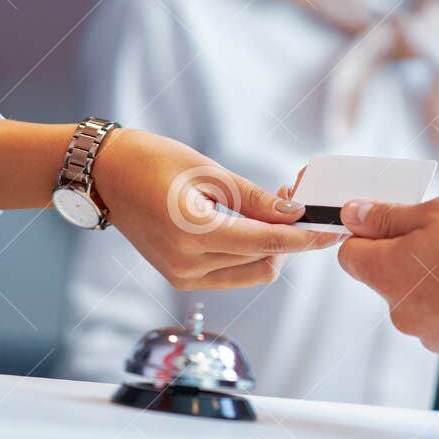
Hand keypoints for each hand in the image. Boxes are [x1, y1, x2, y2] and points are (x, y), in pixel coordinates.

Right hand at [93, 129, 340, 289]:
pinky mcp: (181, 278)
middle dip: (289, 239)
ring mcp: (182, 276)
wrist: (104, 175)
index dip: (305, 237)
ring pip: (252, 272)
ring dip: (272, 247)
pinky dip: (250, 253)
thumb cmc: (152, 161)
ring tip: (273, 208)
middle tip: (293, 200)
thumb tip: (294, 214)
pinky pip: (232, 273)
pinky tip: (252, 224)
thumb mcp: (208, 171)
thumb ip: (254, 199)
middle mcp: (187, 265)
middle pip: (265, 265)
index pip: (266, 243)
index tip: (334, 229)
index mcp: (192, 233)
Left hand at [337, 196, 438, 366]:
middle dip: (411, 255)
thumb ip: (390, 216)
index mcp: (389, 274)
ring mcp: (432, 336)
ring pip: (422, 300)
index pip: (351, 254)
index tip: (391, 220)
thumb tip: (354, 214)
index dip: (367, 232)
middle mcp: (402, 312)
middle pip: (390, 277)